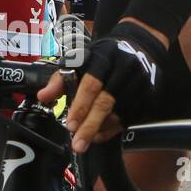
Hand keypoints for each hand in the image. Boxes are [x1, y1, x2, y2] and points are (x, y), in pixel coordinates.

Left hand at [65, 19, 166, 152]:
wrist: (138, 46)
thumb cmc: (103, 56)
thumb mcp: (79, 60)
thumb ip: (60, 79)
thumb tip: (43, 96)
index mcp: (103, 58)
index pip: (91, 84)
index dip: (80, 106)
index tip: (70, 125)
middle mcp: (123, 70)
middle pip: (106, 103)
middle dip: (90, 126)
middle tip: (77, 144)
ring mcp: (138, 84)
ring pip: (119, 113)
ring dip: (101, 130)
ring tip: (86, 141)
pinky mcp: (147, 95)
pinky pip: (130, 118)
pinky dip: (114, 130)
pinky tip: (100, 135)